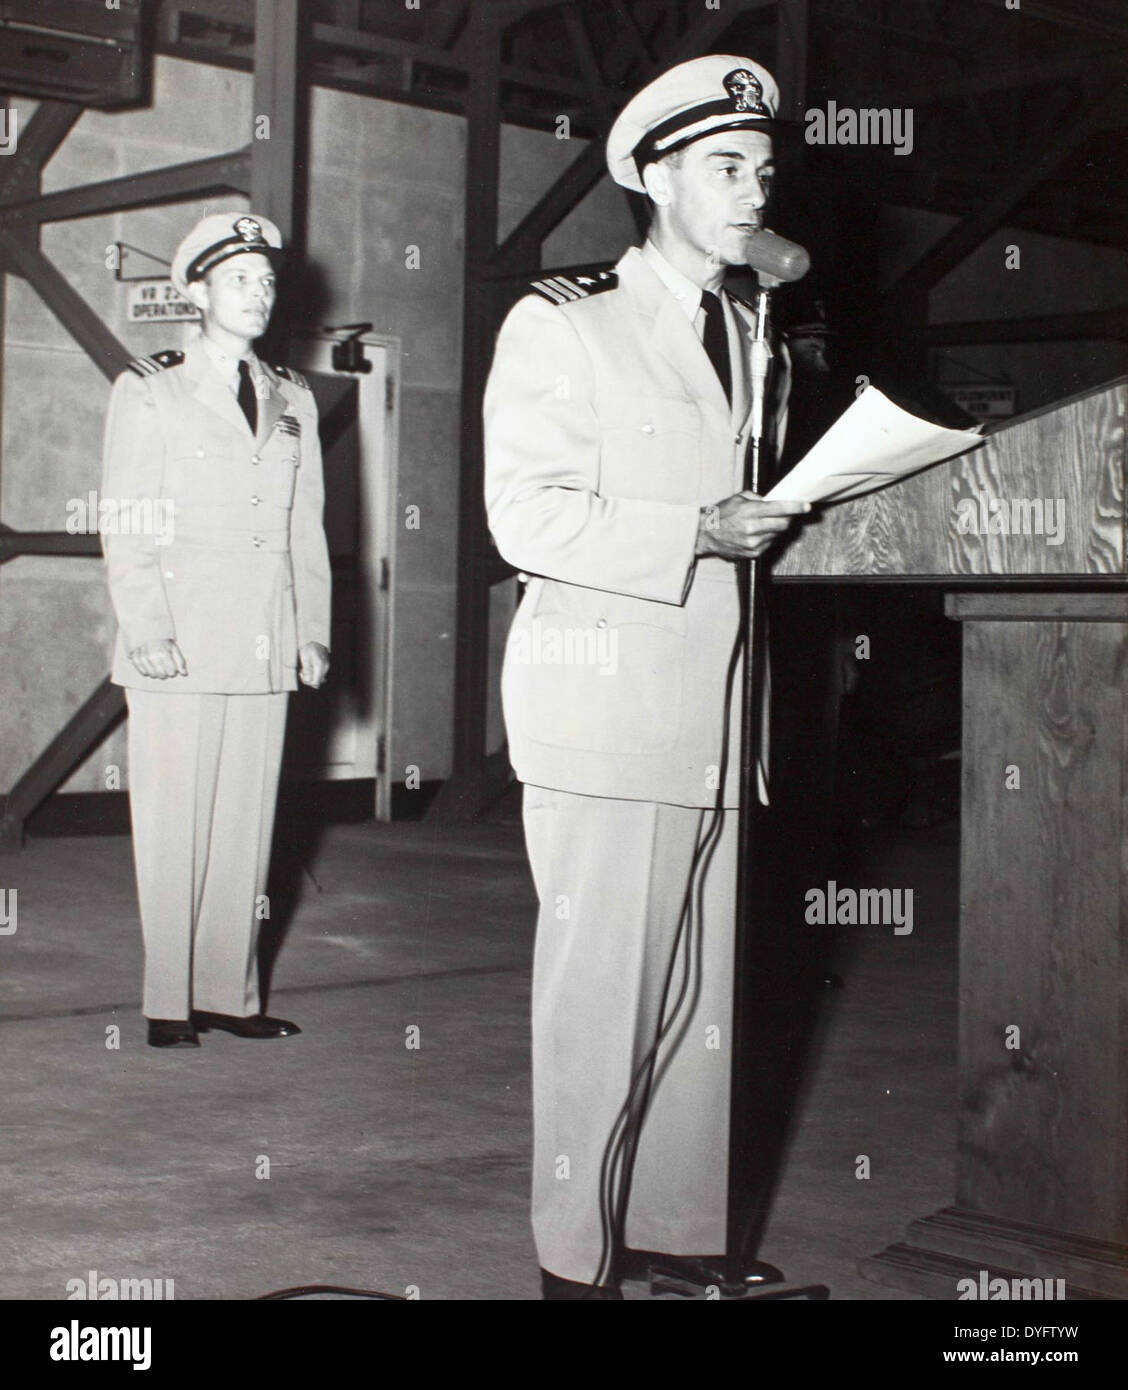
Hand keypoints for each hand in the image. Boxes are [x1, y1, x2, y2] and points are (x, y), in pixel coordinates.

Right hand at [129, 639, 186, 679]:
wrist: (147, 628)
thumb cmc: (163, 640)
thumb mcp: (174, 647)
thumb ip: (180, 661)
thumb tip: (184, 674)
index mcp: (164, 653)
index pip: (171, 672)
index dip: (172, 672)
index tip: (172, 669)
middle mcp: (153, 656)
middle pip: (161, 674)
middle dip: (165, 674)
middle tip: (164, 670)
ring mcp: (142, 657)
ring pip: (151, 674)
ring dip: (155, 674)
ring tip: (157, 669)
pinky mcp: (134, 656)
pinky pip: (140, 670)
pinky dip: (144, 671)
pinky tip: (148, 670)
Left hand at [299, 641, 329, 687]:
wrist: (315, 639)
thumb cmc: (308, 647)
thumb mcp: (304, 658)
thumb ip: (307, 670)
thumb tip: (308, 680)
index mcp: (320, 666)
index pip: (315, 682)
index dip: (308, 682)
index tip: (302, 674)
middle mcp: (325, 668)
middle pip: (318, 682)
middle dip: (308, 679)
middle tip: (302, 672)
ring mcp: (326, 667)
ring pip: (318, 678)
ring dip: (311, 676)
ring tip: (304, 669)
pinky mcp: (325, 666)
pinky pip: (319, 674)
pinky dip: (314, 673)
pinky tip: (309, 668)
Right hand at [696, 492, 810, 559]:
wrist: (705, 534)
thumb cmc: (721, 515)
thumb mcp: (738, 499)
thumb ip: (758, 499)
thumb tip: (774, 501)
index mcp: (750, 512)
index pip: (780, 508)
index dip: (796, 507)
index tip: (806, 506)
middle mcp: (752, 528)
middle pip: (783, 524)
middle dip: (788, 518)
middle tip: (786, 514)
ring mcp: (753, 543)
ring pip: (777, 535)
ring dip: (776, 528)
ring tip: (764, 524)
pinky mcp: (752, 553)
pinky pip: (769, 544)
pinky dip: (768, 537)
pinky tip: (758, 533)